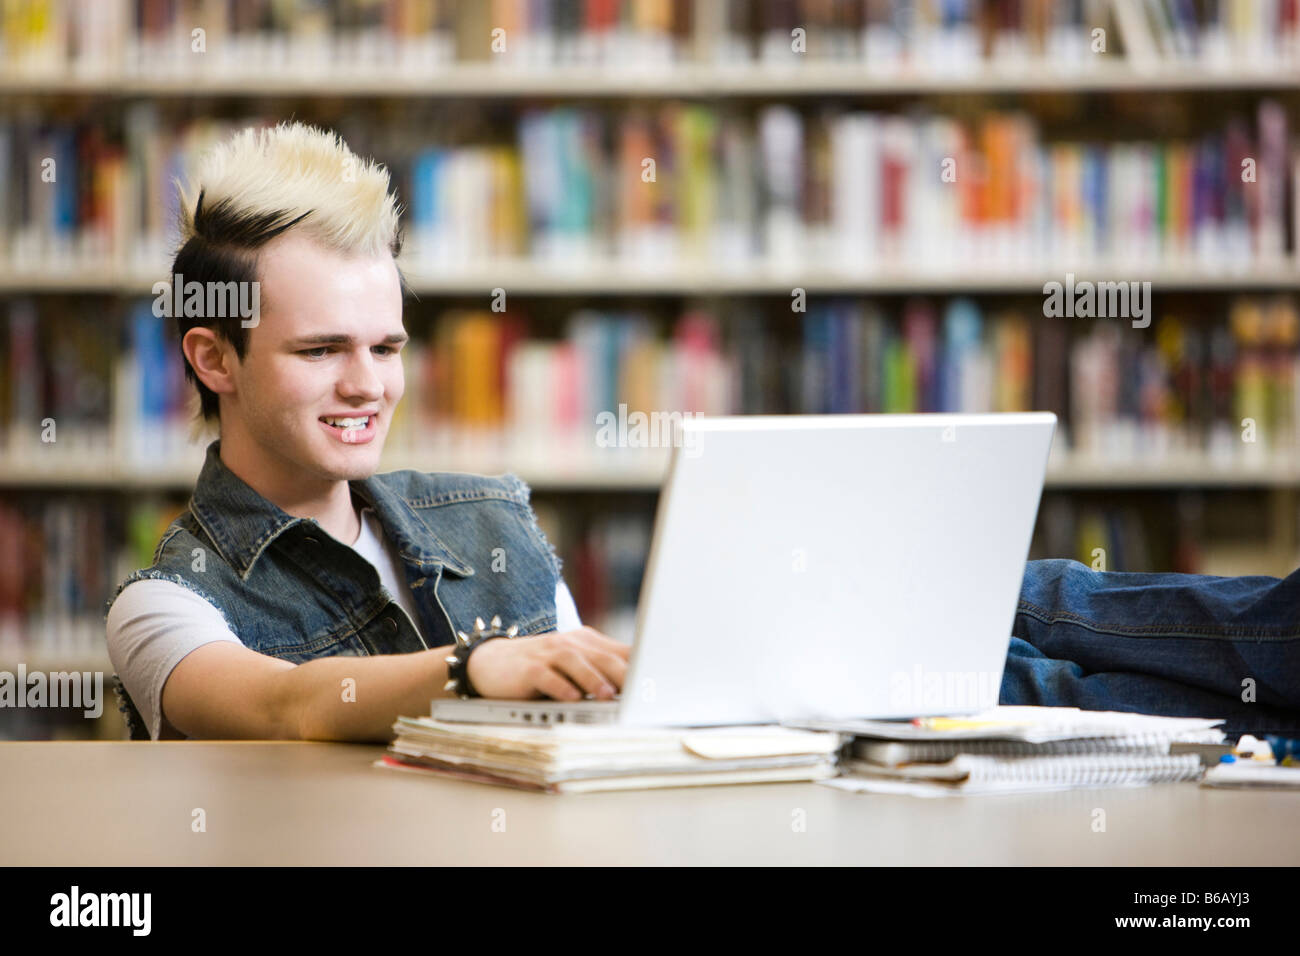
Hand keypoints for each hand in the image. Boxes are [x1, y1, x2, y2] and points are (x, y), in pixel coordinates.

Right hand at [465, 626, 630, 700]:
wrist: (490, 662)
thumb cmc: (542, 667)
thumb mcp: (575, 666)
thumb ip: (603, 672)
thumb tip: (641, 692)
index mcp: (588, 643)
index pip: (621, 652)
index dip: (642, 667)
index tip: (660, 685)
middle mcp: (571, 644)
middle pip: (602, 656)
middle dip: (624, 673)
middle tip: (641, 692)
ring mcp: (548, 654)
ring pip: (576, 662)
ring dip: (593, 679)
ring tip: (608, 695)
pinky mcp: (528, 668)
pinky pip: (547, 676)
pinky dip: (560, 686)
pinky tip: (571, 698)